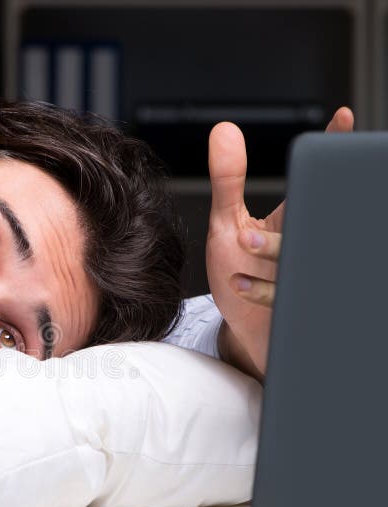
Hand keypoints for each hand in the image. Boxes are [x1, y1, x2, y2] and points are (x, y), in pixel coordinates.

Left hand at [205, 107, 353, 380]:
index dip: (332, 148)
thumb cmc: (237, 271)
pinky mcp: (300, 304)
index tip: (342, 120)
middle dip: (281, 227)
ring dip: (271, 253)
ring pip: (303, 257)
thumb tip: (224, 130)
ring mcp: (305, 274)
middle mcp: (305, 243)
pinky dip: (265, 290)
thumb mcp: (226, 223)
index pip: (317, 179)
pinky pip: (293, 295)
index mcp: (294, 218)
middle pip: (312, 221)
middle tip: (248, 234)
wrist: (242, 328)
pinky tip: (242, 285)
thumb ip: (227, 181)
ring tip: (242, 250)